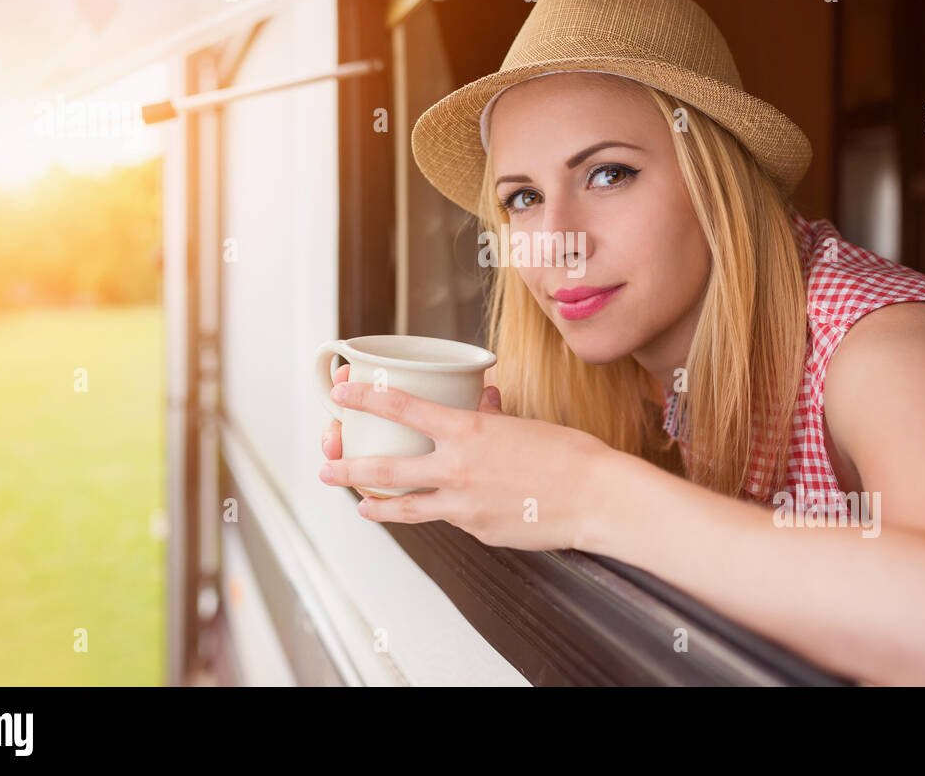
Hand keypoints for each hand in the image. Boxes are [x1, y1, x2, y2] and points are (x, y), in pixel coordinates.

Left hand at [317, 379, 609, 550]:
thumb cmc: (569, 456)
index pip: (402, 409)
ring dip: (374, 506)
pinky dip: (438, 513)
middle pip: (385, 472)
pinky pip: (448, 519)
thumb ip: (491, 417)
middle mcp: (457, 469)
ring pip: (404, 509)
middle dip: (348, 469)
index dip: (365, 399)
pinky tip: (436, 512)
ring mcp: (463, 506)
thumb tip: (482, 402)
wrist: (596, 498)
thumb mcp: (523, 424)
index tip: (341, 393)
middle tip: (328, 467)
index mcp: (467, 432)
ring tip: (358, 506)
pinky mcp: (476, 531)